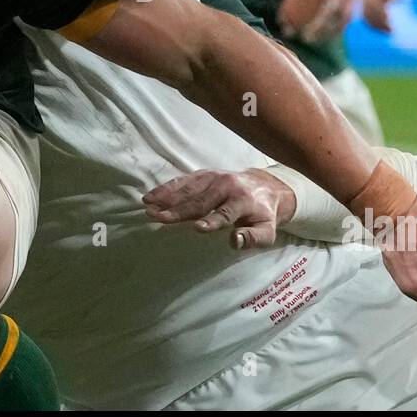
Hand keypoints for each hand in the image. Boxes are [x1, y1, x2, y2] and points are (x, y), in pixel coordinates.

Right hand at [143, 168, 295, 249]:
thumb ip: (253, 238)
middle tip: (157, 217)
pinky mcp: (205, 174)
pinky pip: (184, 180)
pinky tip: (153, 194)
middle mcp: (227, 186)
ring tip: (148, 205)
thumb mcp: (267, 230)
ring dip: (167, 197)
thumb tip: (234, 241)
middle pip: (200, 200)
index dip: (211, 221)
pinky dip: (168, 187)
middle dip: (178, 210)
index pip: (225, 213)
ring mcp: (214, 177)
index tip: (196, 228)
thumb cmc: (263, 214)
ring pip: (188, 188)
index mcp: (243, 201)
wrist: (266, 185)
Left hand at [268, 0, 356, 43]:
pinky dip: (334, 29)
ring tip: (307, 39)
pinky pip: (344, 18)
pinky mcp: (353, 1)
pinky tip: (324, 37)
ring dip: (318, 30)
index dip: (290, 10)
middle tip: (291, 33)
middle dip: (301, 22)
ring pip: (330, 15)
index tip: (281, 21)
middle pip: (314, 7)